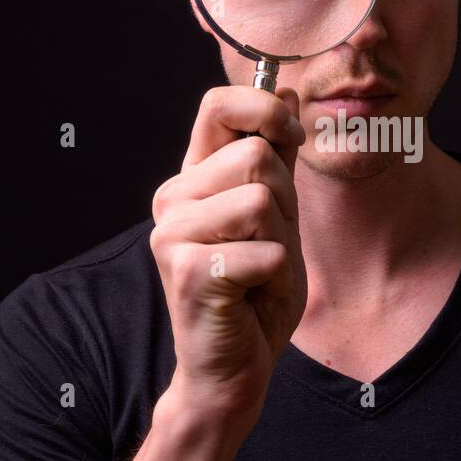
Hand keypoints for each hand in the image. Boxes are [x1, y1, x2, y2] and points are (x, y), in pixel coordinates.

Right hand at [149, 84, 307, 425]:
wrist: (235, 368)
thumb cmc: (257, 293)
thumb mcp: (278, 216)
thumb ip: (279, 157)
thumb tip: (288, 92)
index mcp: (192, 179)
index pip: (217, 105)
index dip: (264, 111)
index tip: (287, 139)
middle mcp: (172, 199)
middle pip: (256, 156)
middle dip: (285, 202)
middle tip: (267, 245)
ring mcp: (173, 234)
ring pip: (261, 200)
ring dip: (280, 242)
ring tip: (259, 272)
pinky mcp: (190, 271)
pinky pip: (265, 250)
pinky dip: (275, 278)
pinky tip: (252, 297)